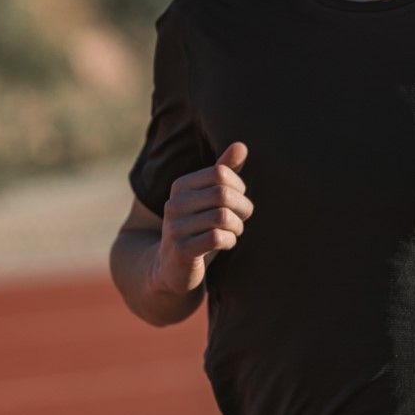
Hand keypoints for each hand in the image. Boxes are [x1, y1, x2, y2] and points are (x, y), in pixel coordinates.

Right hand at [151, 142, 253, 294]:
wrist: (172, 268)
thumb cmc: (198, 228)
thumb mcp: (210, 199)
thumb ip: (224, 172)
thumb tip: (241, 145)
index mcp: (181, 186)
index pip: (220, 173)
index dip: (239, 187)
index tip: (238, 200)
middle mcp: (174, 204)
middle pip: (223, 194)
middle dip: (242, 208)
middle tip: (241, 219)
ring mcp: (174, 228)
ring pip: (222, 217)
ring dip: (237, 226)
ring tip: (233, 232)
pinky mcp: (181, 251)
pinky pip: (216, 237)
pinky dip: (229, 240)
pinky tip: (226, 243)